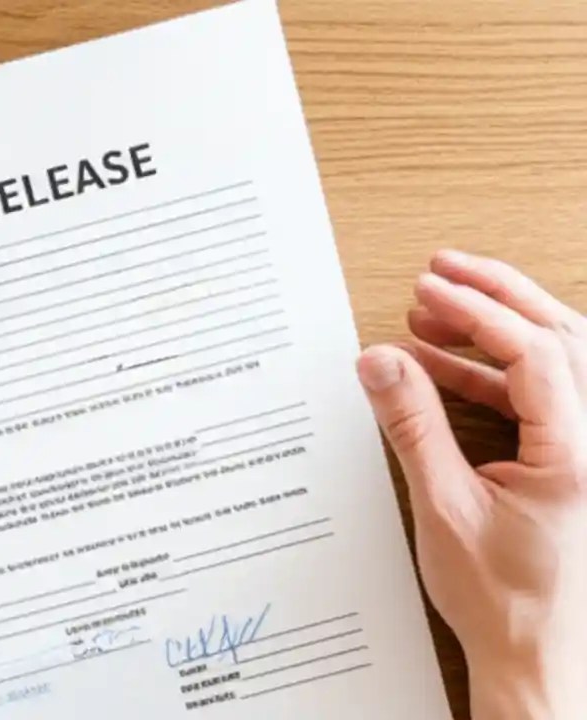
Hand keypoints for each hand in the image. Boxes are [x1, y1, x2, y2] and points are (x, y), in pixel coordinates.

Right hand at [357, 250, 585, 719]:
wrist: (536, 658)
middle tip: (443, 271)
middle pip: (560, 340)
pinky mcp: (568, 464)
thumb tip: (382, 363)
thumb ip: (412, 426)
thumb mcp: (443, 508)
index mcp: (577, 455)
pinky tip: (441, 368)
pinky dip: (491, 374)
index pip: (535, 355)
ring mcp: (585, 452)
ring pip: (555, 363)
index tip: (428, 292)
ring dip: (494, 332)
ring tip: (434, 313)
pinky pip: (536, 398)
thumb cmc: (503, 602)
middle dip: (497, 297)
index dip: (478, 314)